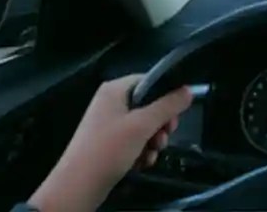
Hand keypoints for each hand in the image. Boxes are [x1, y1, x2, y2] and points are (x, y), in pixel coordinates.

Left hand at [29, 75, 192, 211]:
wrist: (78, 185)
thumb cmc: (109, 148)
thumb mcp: (142, 125)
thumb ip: (168, 106)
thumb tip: (188, 90)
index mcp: (114, 90)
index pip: (148, 81)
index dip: (166, 96)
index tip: (175, 116)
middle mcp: (110, 103)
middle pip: (148, 106)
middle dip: (160, 125)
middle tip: (162, 139)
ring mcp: (108, 124)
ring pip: (143, 126)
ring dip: (152, 142)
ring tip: (150, 155)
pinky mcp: (108, 144)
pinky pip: (132, 141)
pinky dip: (141, 152)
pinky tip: (142, 163)